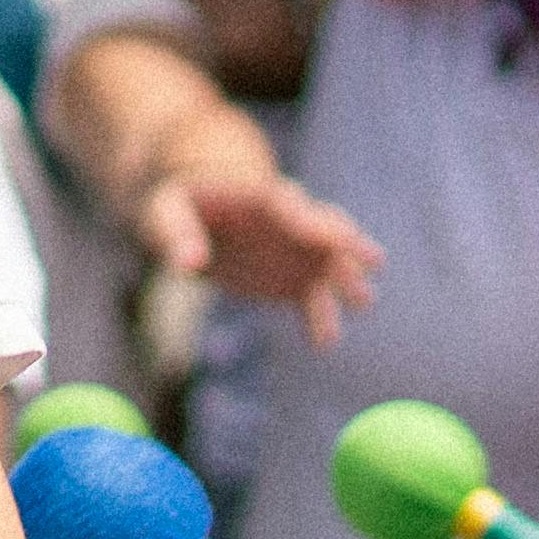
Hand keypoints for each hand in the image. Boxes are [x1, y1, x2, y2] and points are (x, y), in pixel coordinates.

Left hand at [134, 163, 383, 341]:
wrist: (198, 215)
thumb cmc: (180, 203)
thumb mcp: (165, 208)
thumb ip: (176, 232)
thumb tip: (190, 265)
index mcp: (263, 197)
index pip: (295, 207)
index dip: (316, 223)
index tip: (338, 238)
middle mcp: (292, 223)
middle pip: (327, 231)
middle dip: (348, 246)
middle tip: (373, 260)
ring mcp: (298, 252)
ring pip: (329, 267)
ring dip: (347, 281)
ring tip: (362, 301)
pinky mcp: (294, 280)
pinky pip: (312, 300)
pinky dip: (319, 319)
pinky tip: (323, 342)